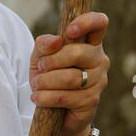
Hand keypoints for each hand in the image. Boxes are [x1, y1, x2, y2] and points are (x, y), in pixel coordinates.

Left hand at [28, 12, 109, 135]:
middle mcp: (99, 60)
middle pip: (79, 52)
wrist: (55, 112)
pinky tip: (38, 98)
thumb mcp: (41, 57)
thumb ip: (44, 44)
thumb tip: (55, 41)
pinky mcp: (92, 100)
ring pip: (71, 77)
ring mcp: (99, 81)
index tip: (69, 32)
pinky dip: (47, 97)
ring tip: (36, 85)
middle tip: (40, 68)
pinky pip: (66, 96)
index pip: (99, 23)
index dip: (87, 22)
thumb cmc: (50, 78)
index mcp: (90, 43)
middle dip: (53, 60)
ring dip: (47, 81)